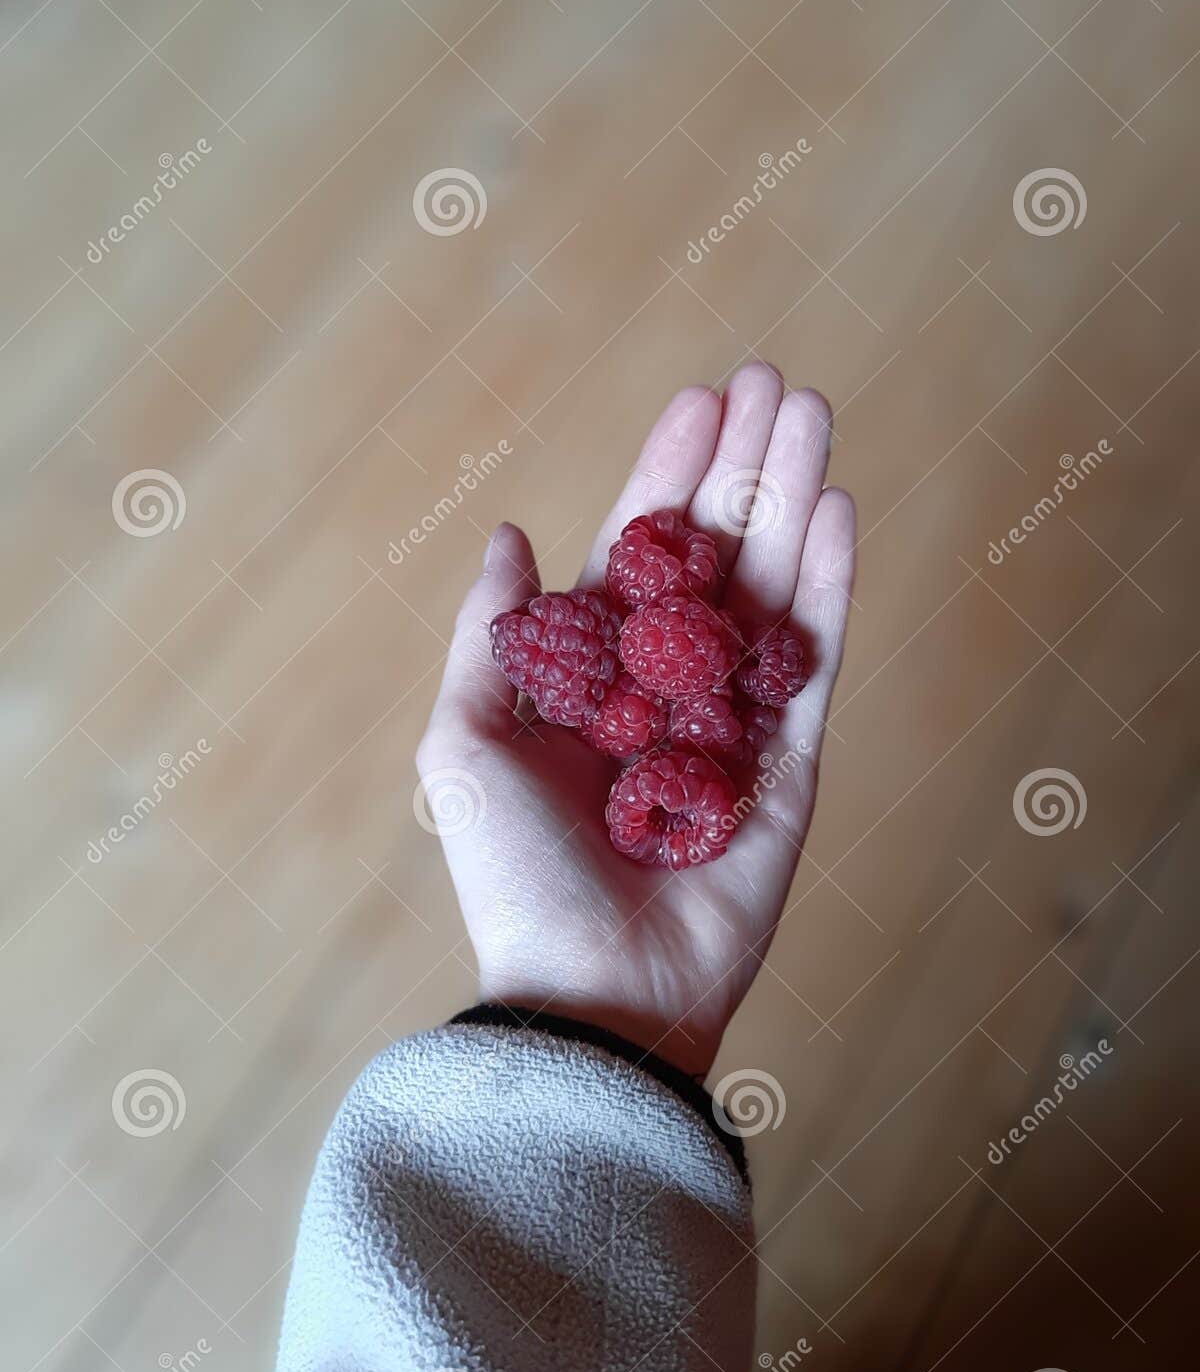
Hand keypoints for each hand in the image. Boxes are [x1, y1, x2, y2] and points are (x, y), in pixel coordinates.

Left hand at [416, 363, 855, 1076]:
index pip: (639, 551)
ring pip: (773, 587)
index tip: (700, 398)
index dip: (669, 473)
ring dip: (795, 500)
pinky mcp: (792, 765)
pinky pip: (815, 663)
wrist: (592, 990)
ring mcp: (737, 722)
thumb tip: (508, 532)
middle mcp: (669, 686)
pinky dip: (829, 587)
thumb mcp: (466, 742)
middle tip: (773, 380)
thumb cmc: (516, 874)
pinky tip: (839, 511)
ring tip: (814, 414)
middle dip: (746, 466)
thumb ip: (493, 636)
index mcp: (593, 675)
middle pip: (718, 553)